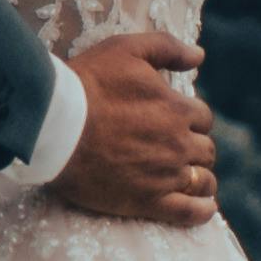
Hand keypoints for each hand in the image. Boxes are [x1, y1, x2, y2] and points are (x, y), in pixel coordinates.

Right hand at [52, 29, 216, 228]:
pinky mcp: (148, 202)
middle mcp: (178, 144)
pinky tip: (206, 208)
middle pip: (205, 149)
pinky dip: (202, 211)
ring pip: (203, 180)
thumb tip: (199, 56)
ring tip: (192, 178)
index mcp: (177, 109)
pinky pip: (189, 213)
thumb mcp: (127, 49)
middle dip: (195, 147)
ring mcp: (165, 176)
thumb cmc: (88, 84)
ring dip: (202, 178)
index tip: (175, 121)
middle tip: (175, 149)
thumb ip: (167, 48)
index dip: (190, 118)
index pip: (202, 117)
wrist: (55, 125)